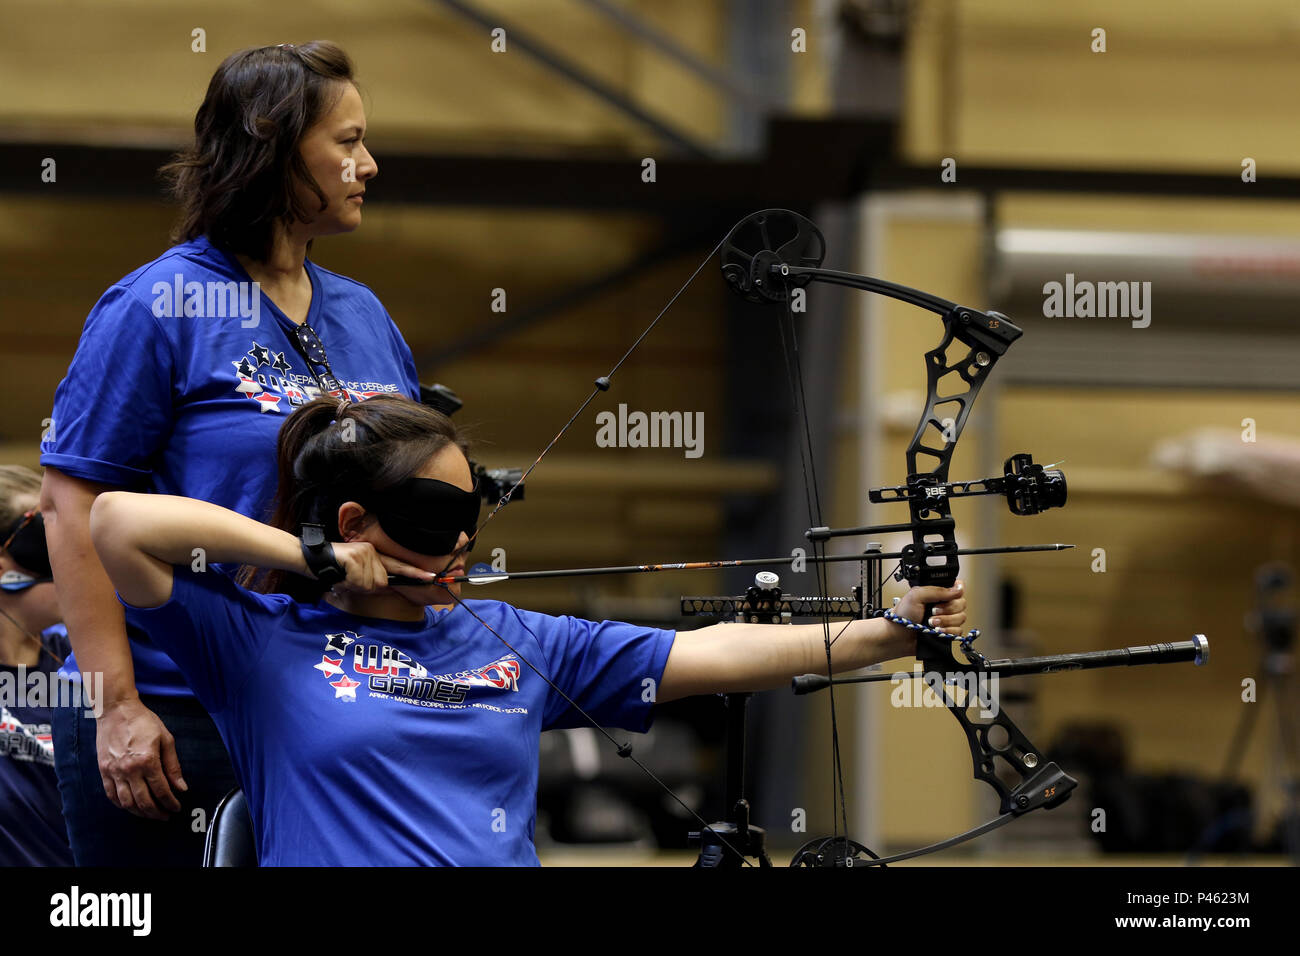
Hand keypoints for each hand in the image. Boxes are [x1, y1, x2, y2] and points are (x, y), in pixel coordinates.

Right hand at [96, 696, 186, 819]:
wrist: (116, 711)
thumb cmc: (144, 722)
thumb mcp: (166, 739)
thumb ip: (173, 765)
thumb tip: (181, 787)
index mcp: (147, 761)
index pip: (161, 790)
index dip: (170, 803)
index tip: (176, 808)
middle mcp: (129, 770)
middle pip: (144, 801)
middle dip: (156, 812)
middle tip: (165, 816)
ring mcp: (114, 772)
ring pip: (126, 802)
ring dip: (139, 812)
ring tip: (150, 814)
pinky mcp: (103, 771)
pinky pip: (111, 795)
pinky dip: (121, 805)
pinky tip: (130, 806)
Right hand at [325, 541, 435, 593]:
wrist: (309, 558)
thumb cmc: (332, 570)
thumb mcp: (354, 574)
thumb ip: (371, 579)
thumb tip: (384, 588)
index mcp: (374, 555)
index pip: (398, 565)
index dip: (415, 572)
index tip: (431, 576)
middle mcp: (372, 551)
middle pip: (382, 583)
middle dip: (365, 588)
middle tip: (349, 581)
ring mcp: (364, 552)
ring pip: (371, 584)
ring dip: (355, 587)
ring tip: (343, 578)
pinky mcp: (355, 556)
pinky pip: (360, 582)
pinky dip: (349, 584)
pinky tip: (340, 576)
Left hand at [891, 579, 967, 636]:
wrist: (898, 635)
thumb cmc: (903, 614)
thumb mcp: (917, 595)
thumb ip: (937, 590)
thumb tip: (957, 589)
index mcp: (938, 594)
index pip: (958, 588)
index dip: (957, 591)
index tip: (950, 596)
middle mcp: (944, 605)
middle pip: (962, 603)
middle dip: (948, 609)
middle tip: (933, 611)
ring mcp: (947, 619)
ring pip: (961, 618)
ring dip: (946, 621)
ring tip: (931, 622)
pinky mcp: (948, 632)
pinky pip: (958, 631)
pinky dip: (948, 631)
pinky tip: (937, 631)